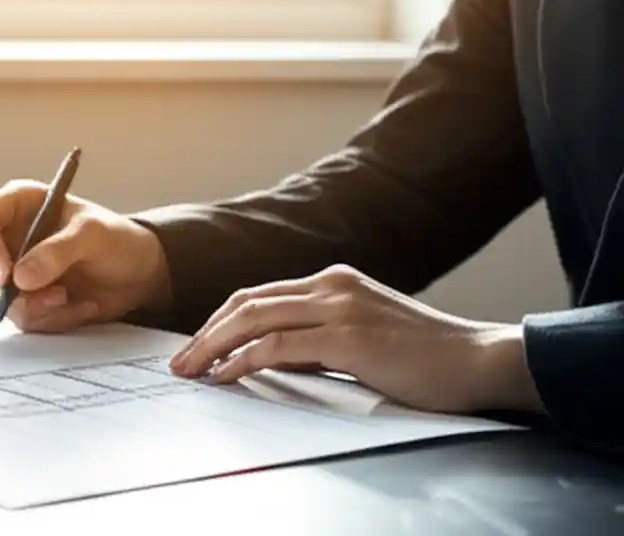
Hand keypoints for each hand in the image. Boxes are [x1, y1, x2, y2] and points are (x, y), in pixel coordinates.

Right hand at [0, 180, 170, 332]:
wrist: (138, 273)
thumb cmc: (116, 239)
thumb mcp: (92, 235)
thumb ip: (57, 251)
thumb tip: (19, 278)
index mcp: (18, 205)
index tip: (8, 276)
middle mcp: (9, 237)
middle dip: (16, 289)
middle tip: (56, 293)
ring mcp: (15, 271)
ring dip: (35, 307)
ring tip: (70, 299)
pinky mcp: (26, 300)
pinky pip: (21, 318)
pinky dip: (51, 319)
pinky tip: (80, 307)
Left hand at [168, 265, 543, 413]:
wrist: (478, 360)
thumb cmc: (424, 358)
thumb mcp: (361, 337)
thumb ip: (318, 340)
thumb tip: (270, 356)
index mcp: (333, 281)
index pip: (259, 295)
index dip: (221, 320)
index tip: (197, 346)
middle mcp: (331, 285)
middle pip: (246, 303)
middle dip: (205, 333)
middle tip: (180, 361)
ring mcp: (338, 307)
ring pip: (253, 319)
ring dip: (213, 346)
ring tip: (190, 371)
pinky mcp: (347, 336)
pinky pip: (277, 346)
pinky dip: (243, 360)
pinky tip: (226, 377)